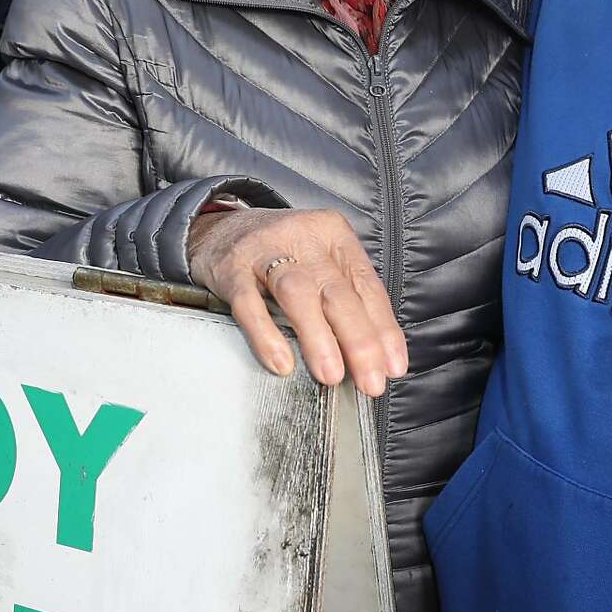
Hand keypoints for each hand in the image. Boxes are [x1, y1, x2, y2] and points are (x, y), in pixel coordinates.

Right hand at [187, 208, 407, 395]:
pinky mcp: (231, 268)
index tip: (393, 367)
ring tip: (331, 375)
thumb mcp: (319, 261)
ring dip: (318, 338)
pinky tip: (281, 362)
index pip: (366, 284)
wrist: (217, 229)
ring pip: (298, 294)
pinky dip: (266, 334)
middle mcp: (303, 237)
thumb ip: (345, 297)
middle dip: (359, 341)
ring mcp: (264, 251)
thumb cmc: (281, 254)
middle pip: (338, 291)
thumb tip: (374, 355)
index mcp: (334, 234)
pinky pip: (249, 303)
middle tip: (370, 382)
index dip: (383, 328)